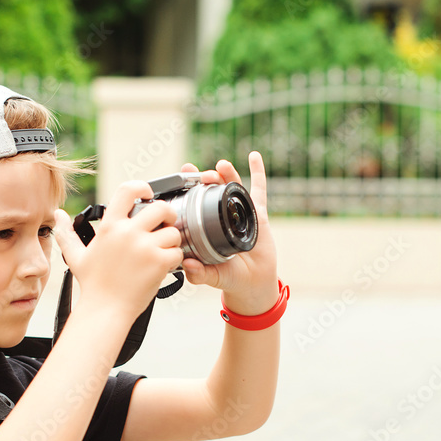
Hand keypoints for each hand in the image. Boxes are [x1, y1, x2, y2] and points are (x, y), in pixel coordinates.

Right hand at [54, 181, 183, 319]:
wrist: (104, 311)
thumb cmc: (92, 285)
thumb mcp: (76, 256)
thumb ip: (67, 233)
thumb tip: (57, 214)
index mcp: (110, 226)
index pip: (128, 190)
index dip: (142, 187)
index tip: (148, 194)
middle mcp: (127, 232)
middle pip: (160, 208)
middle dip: (168, 215)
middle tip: (165, 226)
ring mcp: (144, 247)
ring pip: (173, 232)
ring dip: (172, 242)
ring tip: (161, 253)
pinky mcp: (158, 262)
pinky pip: (177, 252)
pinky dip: (174, 260)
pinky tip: (163, 267)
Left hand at [180, 151, 278, 314]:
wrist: (253, 283)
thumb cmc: (229, 278)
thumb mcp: (212, 276)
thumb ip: (199, 274)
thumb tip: (188, 265)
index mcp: (206, 227)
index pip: (194, 203)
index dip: (187, 190)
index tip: (181, 177)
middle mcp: (220, 216)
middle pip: (212, 191)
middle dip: (205, 179)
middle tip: (200, 174)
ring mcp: (239, 212)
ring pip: (232, 187)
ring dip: (226, 173)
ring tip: (221, 165)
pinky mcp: (258, 214)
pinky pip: (259, 190)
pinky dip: (257, 172)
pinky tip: (254, 156)